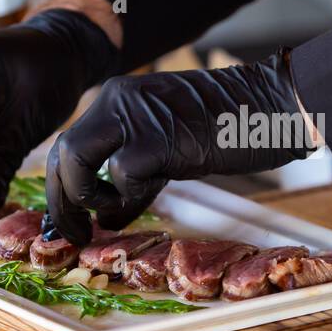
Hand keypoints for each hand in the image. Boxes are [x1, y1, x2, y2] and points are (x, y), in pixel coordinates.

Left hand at [44, 49, 317, 244]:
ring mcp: (134, 117)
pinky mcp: (156, 139)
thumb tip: (105, 216)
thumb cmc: (229, 127)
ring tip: (106, 219)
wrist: (271, 105)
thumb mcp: (169, 145)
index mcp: (119, 98)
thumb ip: (134, 172)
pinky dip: (125, 199)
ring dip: (84, 200)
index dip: (61, 184)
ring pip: (76, 161)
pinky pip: (119, 176)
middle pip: (62, 153)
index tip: (68, 218)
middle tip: (71, 233)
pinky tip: (145, 201)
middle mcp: (117, 100)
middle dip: (60, 199)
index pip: (69, 143)